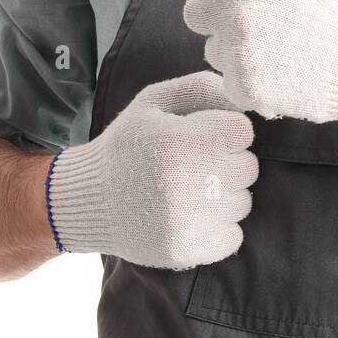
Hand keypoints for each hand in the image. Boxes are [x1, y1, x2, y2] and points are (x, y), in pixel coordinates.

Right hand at [47, 70, 257, 269]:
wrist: (89, 199)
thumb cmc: (128, 145)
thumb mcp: (154, 101)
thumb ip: (200, 86)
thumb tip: (243, 96)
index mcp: (178, 142)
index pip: (243, 132)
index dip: (227, 131)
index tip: (207, 137)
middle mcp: (186, 183)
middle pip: (248, 168)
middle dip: (229, 162)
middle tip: (198, 164)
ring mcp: (187, 222)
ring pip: (242, 203)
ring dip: (225, 196)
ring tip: (192, 190)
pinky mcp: (186, 250)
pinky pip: (233, 236)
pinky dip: (220, 227)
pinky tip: (193, 215)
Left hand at [100, 0, 337, 131]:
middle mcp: (236, 18)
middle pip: (197, 14)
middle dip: (221, 13)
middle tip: (272, 13)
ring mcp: (241, 58)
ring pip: (215, 51)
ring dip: (238, 49)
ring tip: (287, 45)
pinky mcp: (250, 93)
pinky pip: (231, 83)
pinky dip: (254, 80)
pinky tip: (290, 72)